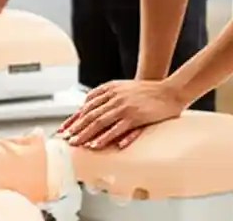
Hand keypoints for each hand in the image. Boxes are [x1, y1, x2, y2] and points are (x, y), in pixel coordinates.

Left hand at [56, 79, 187, 150]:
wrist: (168, 91)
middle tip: (65, 138)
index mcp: (110, 90)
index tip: (65, 128)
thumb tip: (87, 105)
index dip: (75, 117)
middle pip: (90, 114)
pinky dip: (104, 138)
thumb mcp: (122, 87)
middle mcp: (114, 98)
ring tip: (76, 143)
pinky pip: (116, 129)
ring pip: (100, 122)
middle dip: (76, 128)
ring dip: (86, 134)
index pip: (86, 105)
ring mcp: (124, 107)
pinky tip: (96, 145)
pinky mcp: (135, 117)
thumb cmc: (145, 91)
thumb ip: (105, 95)